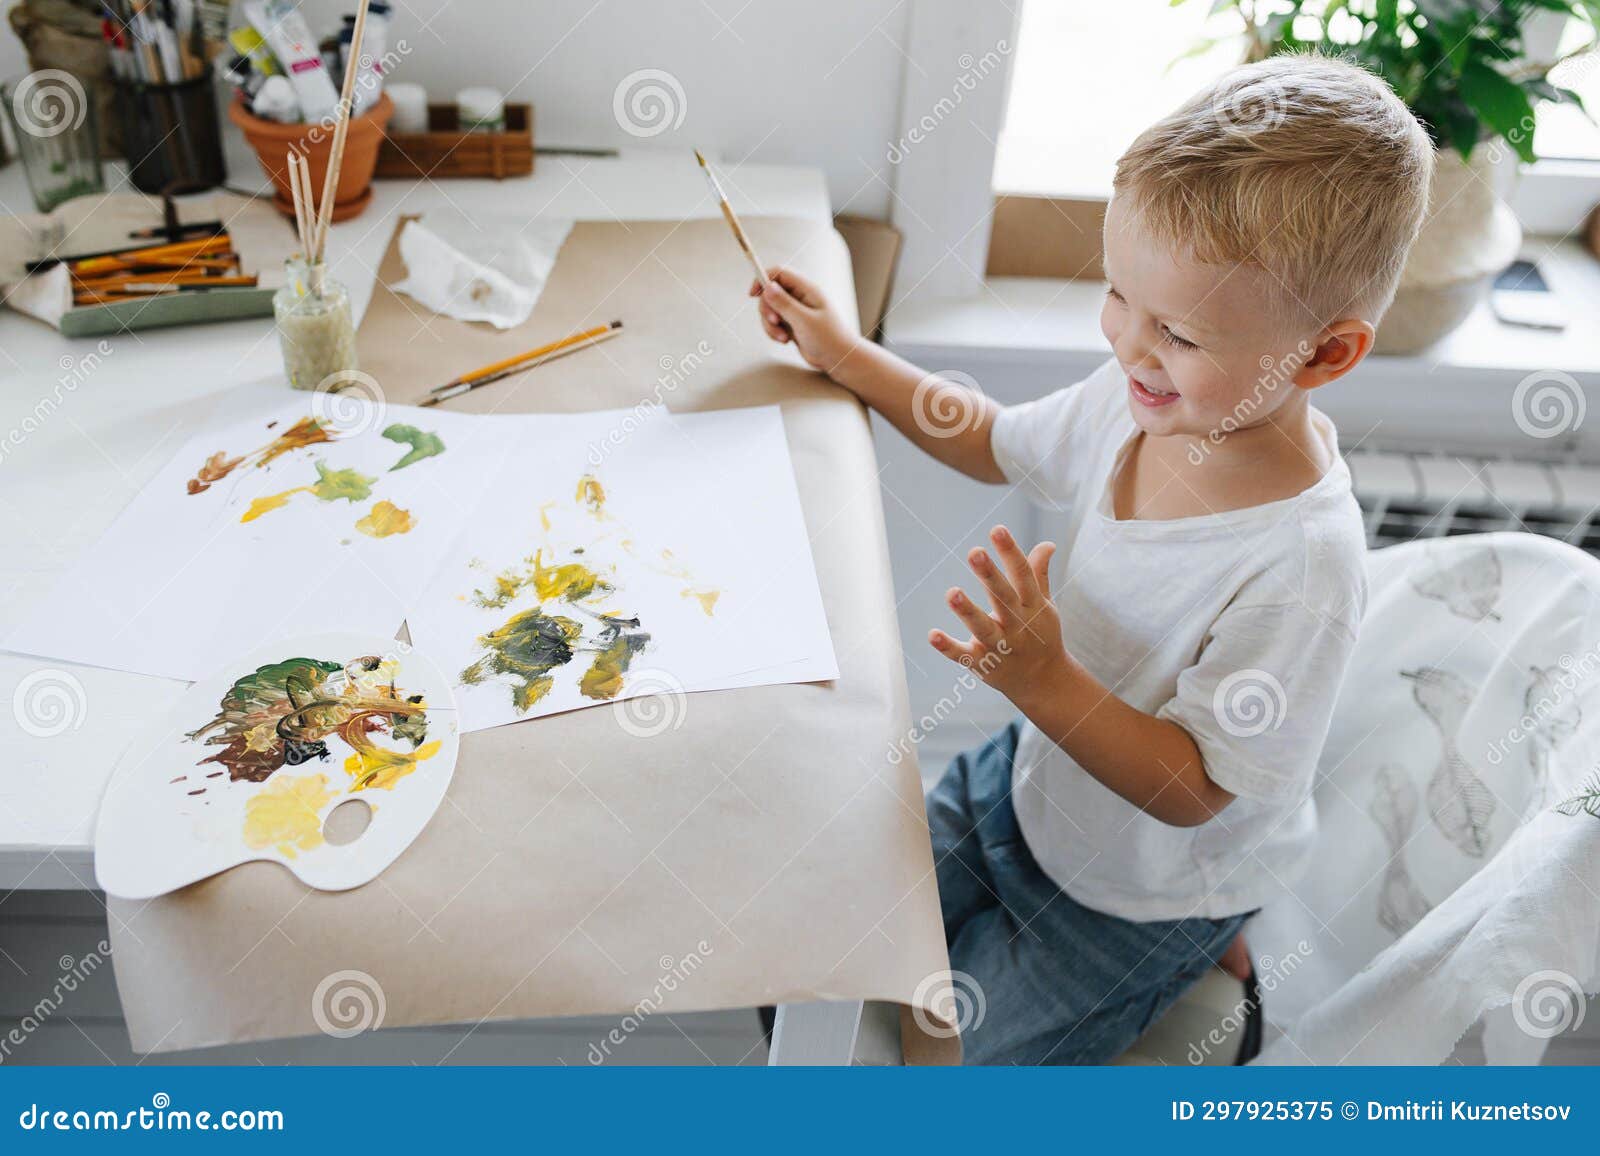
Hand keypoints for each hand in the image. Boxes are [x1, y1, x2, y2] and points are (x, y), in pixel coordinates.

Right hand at [750, 266, 857, 371]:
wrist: (839, 359)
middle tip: (774, 322)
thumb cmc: (829, 339)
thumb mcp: (804, 321)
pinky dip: (773, 332)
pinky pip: (774, 323)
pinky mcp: (792, 324)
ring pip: (770, 309)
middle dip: (766, 308)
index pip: (780, 273)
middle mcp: (800, 297)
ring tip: (782, 337)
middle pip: (770, 292)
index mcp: (807, 290)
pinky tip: (784, 340)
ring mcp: (795, 311)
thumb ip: (784, 303)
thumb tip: (768, 287)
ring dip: (769, 324)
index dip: (763, 279)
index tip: (753, 294)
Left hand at [929, 526, 1066, 705]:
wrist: (1045, 684)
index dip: (1011, 552)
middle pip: (1004, 598)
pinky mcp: (984, 665)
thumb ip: (1038, 574)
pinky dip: (948, 647)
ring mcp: (1001, 646)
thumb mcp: (1043, 606)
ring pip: (983, 628)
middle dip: (990, 575)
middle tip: (974, 552)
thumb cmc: (1041, 636)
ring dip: (968, 611)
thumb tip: (1048, 544)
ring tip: (952, 592)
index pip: (1023, 576)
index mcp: (1034, 606)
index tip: (997, 529)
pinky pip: (965, 656)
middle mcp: (1018, 625)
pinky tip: (932, 634)